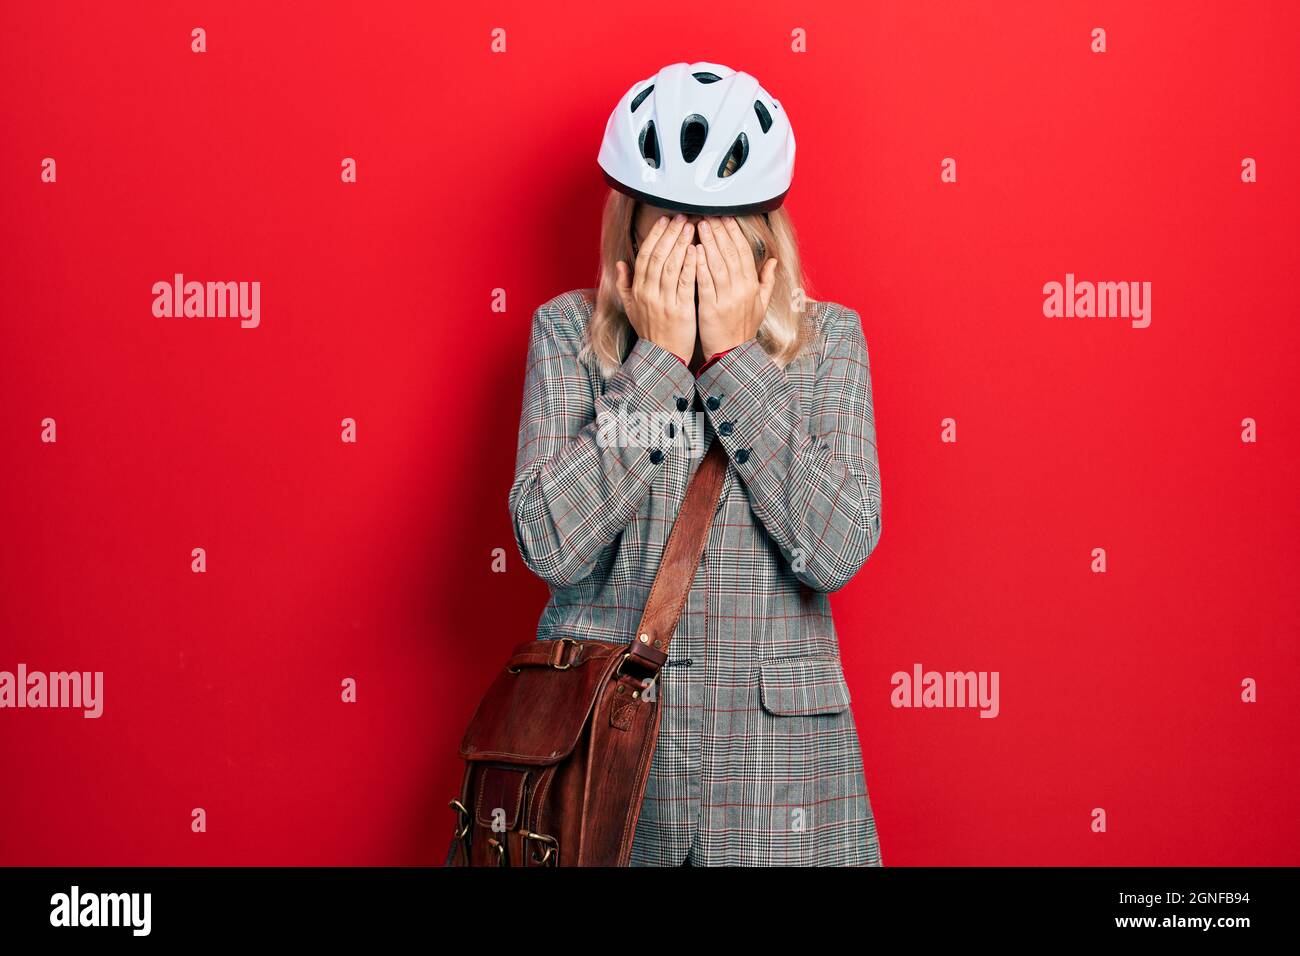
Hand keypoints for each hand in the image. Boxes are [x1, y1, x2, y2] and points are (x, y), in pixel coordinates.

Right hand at [615, 213, 697, 363]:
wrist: (661, 357)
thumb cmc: (650, 331)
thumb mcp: (631, 309)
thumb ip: (625, 285)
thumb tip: (620, 264)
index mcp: (638, 291)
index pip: (644, 257)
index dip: (654, 236)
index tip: (664, 220)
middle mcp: (648, 294)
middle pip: (658, 257)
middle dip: (670, 234)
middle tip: (681, 216)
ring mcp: (663, 302)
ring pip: (670, 266)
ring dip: (680, 244)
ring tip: (691, 227)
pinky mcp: (680, 310)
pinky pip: (684, 283)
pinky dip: (689, 265)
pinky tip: (697, 250)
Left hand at [695, 217, 776, 355]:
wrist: (732, 355)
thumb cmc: (743, 329)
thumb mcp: (761, 306)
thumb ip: (766, 281)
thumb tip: (773, 261)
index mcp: (752, 287)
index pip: (743, 253)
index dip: (735, 233)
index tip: (726, 217)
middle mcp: (741, 290)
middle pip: (731, 254)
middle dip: (720, 231)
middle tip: (709, 213)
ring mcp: (726, 299)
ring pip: (718, 264)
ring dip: (710, 242)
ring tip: (700, 224)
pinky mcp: (711, 308)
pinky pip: (706, 282)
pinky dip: (700, 265)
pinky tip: (694, 250)